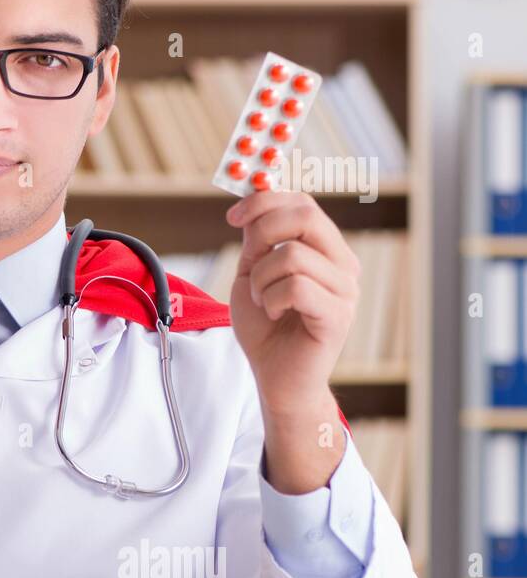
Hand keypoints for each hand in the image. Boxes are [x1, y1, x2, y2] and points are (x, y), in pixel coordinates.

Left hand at [225, 189, 359, 417]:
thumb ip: (257, 241)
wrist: (276, 377)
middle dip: (262, 230)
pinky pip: (296, 287)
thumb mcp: (252, 274)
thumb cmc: (266, 327)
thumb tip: (253, 202)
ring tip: (264, 300)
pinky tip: (275, 313)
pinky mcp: (338, 316)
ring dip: (261, 278)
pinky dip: (272, 299)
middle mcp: (343, 264)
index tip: (232, 217)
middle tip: (246, 259)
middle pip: (305, 215)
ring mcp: (345, 290)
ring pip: (293, 255)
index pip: (303, 203)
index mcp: (326, 249)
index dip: (264, 201)